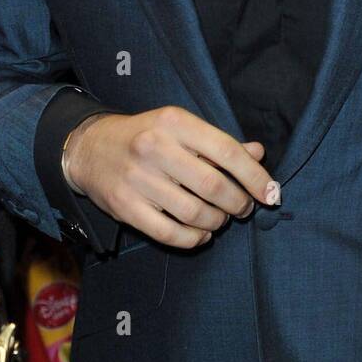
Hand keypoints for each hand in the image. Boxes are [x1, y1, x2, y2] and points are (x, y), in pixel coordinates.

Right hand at [63, 107, 276, 248]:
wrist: (89, 147)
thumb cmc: (145, 136)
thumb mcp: (180, 128)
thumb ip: (219, 142)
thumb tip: (258, 153)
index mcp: (174, 123)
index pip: (226, 152)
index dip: (255, 177)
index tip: (272, 194)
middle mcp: (154, 148)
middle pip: (213, 186)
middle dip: (238, 203)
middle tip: (243, 208)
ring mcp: (138, 180)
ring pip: (194, 213)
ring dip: (217, 222)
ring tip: (220, 219)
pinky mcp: (125, 207)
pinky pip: (169, 233)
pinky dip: (193, 239)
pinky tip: (201, 234)